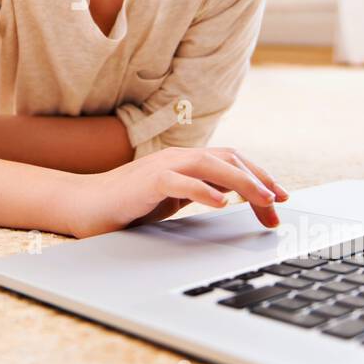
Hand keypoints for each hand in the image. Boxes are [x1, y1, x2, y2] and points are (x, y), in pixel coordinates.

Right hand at [67, 146, 288, 238]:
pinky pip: (180, 182)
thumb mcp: (170, 200)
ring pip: (212, 165)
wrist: (82, 205)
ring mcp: (162, 166)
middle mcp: (178, 158)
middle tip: (280, 205)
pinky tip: (220, 202)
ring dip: (242, 182)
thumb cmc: (126, 205)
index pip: (231, 162)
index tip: (281, 198)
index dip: (259, 176)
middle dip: (259, 181)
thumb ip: (195, 193)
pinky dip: (203, 189)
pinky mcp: (147, 181)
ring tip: (264, 200)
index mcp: (185, 162)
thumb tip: (228, 199)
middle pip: (229, 160)